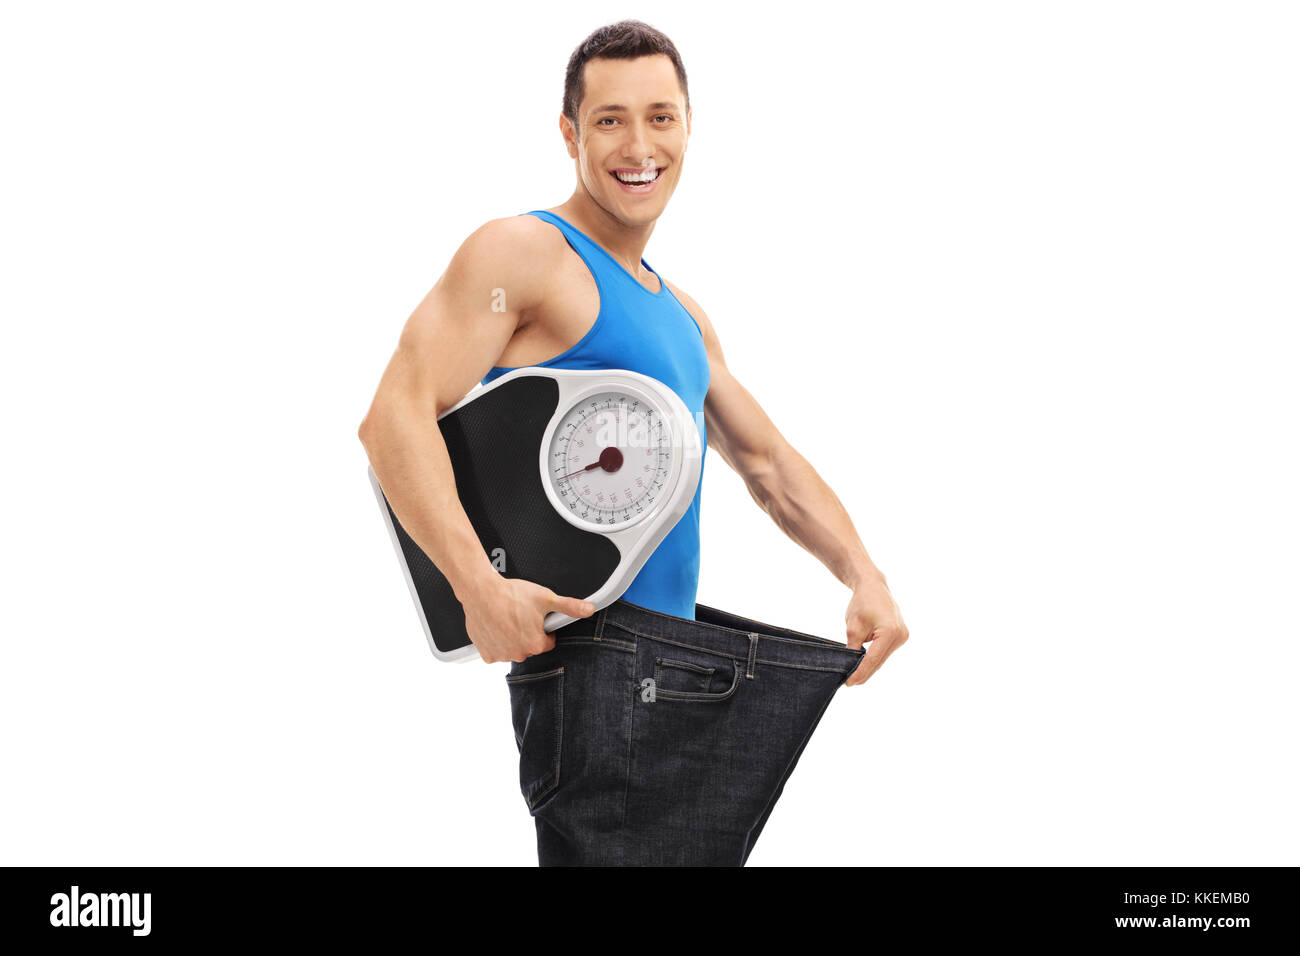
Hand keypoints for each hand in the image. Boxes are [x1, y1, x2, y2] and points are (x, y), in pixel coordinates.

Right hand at [460, 575, 594, 663]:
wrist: (481, 592)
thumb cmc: (510, 595)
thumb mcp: (545, 598)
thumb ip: (569, 606)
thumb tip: (589, 609)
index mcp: (535, 644)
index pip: (548, 642)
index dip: (545, 629)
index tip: (537, 619)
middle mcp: (518, 654)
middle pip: (530, 647)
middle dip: (528, 634)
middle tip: (521, 616)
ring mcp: (501, 655)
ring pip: (513, 649)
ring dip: (512, 638)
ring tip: (508, 619)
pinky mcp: (486, 654)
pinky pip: (496, 651)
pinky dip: (497, 642)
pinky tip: (496, 626)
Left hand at [843, 575, 907, 686]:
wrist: (873, 586)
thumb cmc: (862, 603)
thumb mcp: (853, 627)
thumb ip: (853, 648)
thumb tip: (850, 667)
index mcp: (890, 632)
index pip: (872, 659)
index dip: (859, 673)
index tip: (848, 683)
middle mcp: (900, 635)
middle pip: (879, 661)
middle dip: (864, 672)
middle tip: (849, 683)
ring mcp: (903, 636)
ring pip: (882, 658)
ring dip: (870, 666)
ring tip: (854, 675)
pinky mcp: (901, 636)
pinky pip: (885, 652)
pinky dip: (875, 657)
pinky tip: (863, 664)